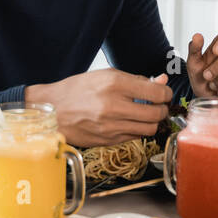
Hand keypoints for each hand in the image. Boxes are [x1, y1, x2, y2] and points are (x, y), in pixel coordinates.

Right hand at [26, 70, 170, 147]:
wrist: (52, 112)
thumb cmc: (78, 90)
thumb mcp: (106, 76)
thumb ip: (136, 80)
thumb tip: (162, 81)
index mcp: (114, 85)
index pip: (156, 93)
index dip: (166, 94)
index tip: (164, 93)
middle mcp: (114, 106)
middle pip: (156, 113)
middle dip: (162, 109)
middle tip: (158, 105)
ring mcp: (111, 126)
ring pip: (150, 129)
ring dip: (153, 122)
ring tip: (147, 114)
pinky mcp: (108, 141)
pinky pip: (136, 137)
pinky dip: (139, 130)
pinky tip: (132, 122)